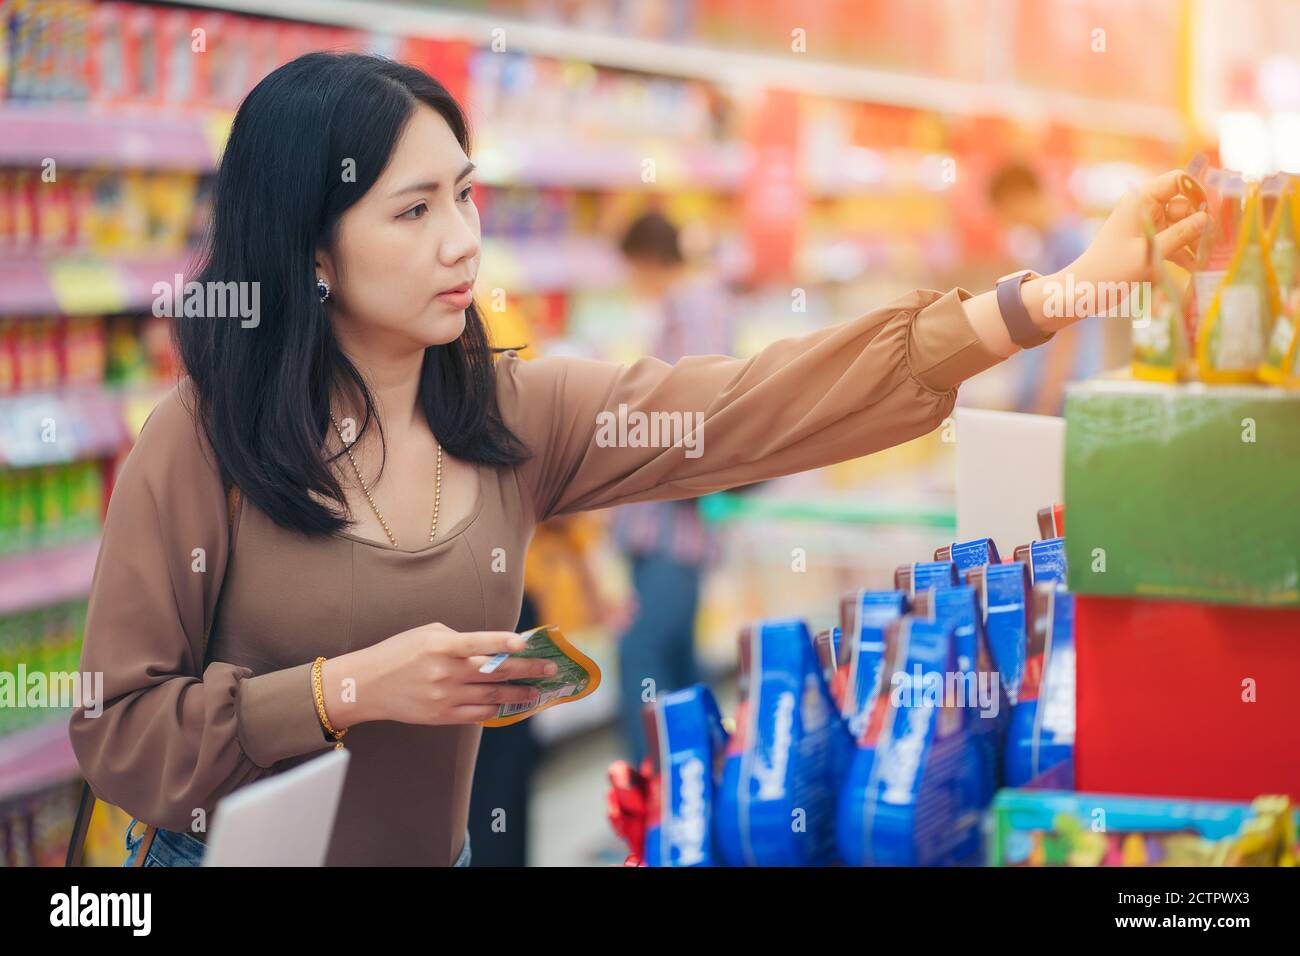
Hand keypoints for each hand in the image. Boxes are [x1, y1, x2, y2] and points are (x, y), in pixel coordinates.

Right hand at [322, 623, 557, 726]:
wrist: (366, 686)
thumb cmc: (397, 653)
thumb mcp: (425, 634)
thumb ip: (457, 638)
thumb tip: (489, 648)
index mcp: (440, 646)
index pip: (479, 643)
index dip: (504, 643)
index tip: (527, 643)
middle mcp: (445, 672)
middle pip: (495, 672)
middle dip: (527, 670)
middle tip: (550, 669)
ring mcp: (444, 696)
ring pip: (491, 696)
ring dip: (518, 693)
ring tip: (536, 691)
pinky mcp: (441, 716)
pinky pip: (477, 714)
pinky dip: (496, 709)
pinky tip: (510, 705)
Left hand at [962, 169, 1209, 356]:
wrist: (1080, 294)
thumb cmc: (1108, 272)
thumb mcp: (1147, 255)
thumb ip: (1179, 236)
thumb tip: (1207, 219)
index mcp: (1140, 201)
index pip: (1178, 180)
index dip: (1199, 191)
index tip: (1216, 212)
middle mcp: (1145, 210)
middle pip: (1186, 206)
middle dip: (1202, 223)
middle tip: (1222, 241)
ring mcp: (1148, 228)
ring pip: (1183, 227)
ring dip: (1196, 242)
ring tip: (1213, 259)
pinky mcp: (1149, 246)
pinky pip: (1174, 244)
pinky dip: (1184, 255)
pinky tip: (1198, 271)